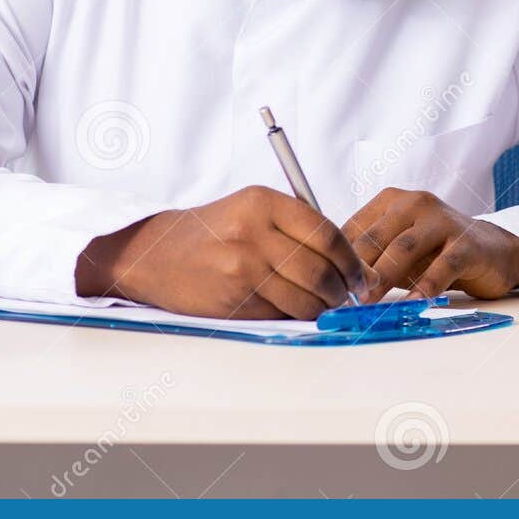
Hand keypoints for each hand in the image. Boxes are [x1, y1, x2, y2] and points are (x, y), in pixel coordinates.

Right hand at [77, 186, 371, 319]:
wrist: (157, 255)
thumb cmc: (214, 232)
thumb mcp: (251, 210)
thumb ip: (297, 226)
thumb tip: (350, 260)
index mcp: (261, 202)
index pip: (327, 233)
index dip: (352, 260)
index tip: (361, 275)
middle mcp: (252, 232)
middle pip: (321, 270)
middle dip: (342, 290)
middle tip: (346, 295)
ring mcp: (242, 267)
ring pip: (305, 299)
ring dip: (321, 308)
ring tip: (320, 305)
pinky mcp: (233, 298)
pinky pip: (281, 314)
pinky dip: (294, 316)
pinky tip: (289, 308)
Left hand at [343, 188, 518, 300]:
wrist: (492, 250)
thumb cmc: (434, 251)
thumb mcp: (396, 249)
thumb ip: (367, 259)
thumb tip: (329, 282)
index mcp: (390, 201)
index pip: (354, 228)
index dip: (338, 258)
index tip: (325, 285)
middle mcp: (415, 203)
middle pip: (375, 237)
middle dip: (356, 269)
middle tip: (342, 297)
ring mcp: (442, 221)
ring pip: (404, 249)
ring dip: (383, 278)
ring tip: (369, 302)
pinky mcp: (467, 243)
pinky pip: (442, 266)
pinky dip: (425, 287)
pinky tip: (414, 304)